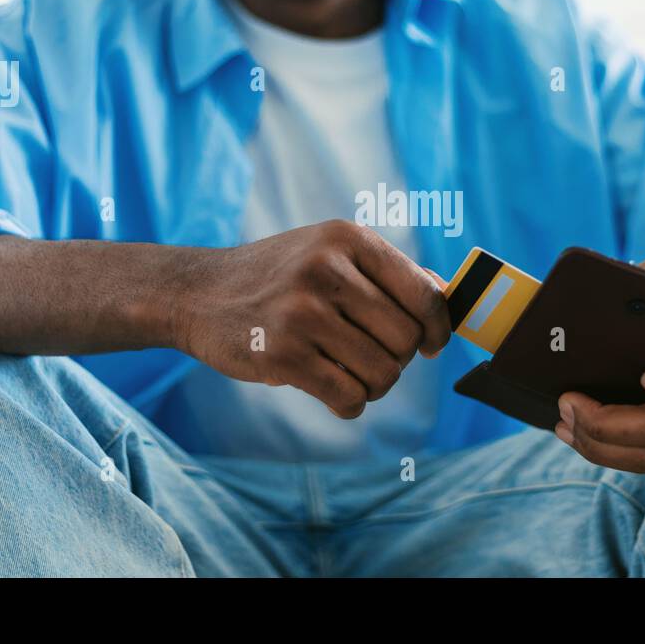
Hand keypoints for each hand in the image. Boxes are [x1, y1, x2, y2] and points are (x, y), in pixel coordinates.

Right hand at [175, 220, 450, 417]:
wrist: (197, 292)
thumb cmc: (277, 275)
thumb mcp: (329, 252)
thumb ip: (388, 272)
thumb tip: (447, 296)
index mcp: (348, 240)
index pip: (425, 295)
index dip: (437, 328)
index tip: (429, 344)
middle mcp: (327, 270)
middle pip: (406, 340)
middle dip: (397, 360)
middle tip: (369, 358)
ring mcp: (302, 313)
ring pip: (383, 374)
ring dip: (373, 385)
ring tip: (348, 373)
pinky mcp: (281, 355)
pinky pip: (349, 397)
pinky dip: (350, 403)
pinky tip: (333, 392)